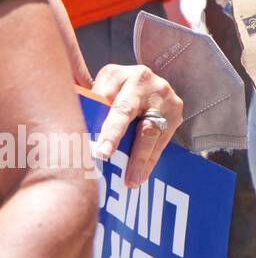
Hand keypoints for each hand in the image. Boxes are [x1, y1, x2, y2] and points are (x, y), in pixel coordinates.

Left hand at [90, 64, 184, 187]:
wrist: (142, 81)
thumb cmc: (112, 90)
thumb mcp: (99, 90)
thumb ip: (92, 106)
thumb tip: (77, 136)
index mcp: (123, 76)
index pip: (118, 109)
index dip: (112, 132)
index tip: (103, 153)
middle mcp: (150, 85)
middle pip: (144, 124)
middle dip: (135, 153)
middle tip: (126, 175)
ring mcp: (168, 98)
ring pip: (155, 135)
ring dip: (143, 160)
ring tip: (132, 181)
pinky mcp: (176, 113)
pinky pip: (163, 139)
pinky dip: (151, 158)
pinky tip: (142, 174)